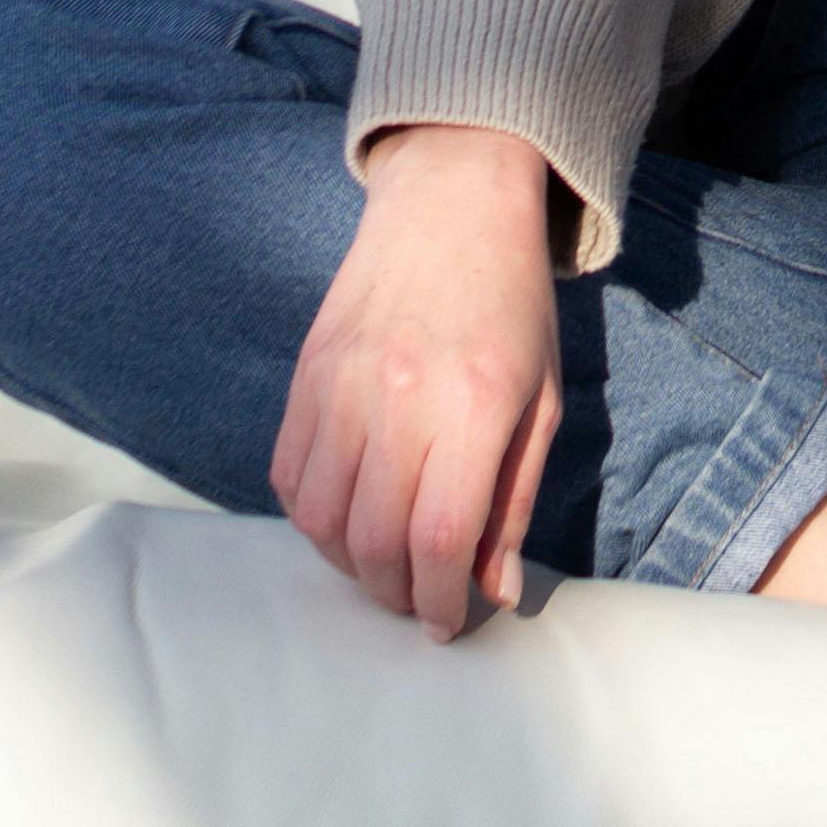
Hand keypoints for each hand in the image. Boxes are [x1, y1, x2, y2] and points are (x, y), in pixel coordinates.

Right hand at [271, 121, 563, 638]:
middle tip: (415, 603)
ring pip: (318, 518)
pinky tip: (345, 517)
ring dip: (348, 564)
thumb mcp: (540, 399)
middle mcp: (398, 397)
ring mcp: (341, 383)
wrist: (453, 202)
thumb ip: (513, 501)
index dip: (438, 602)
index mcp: (472, 404)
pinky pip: (286, 474)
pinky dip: (310, 516)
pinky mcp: (305, 372)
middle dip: (393, 596)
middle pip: (373, 541)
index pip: (438, 539)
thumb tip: (493, 592)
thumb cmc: (512, 305)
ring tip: (381, 565)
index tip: (447, 625)